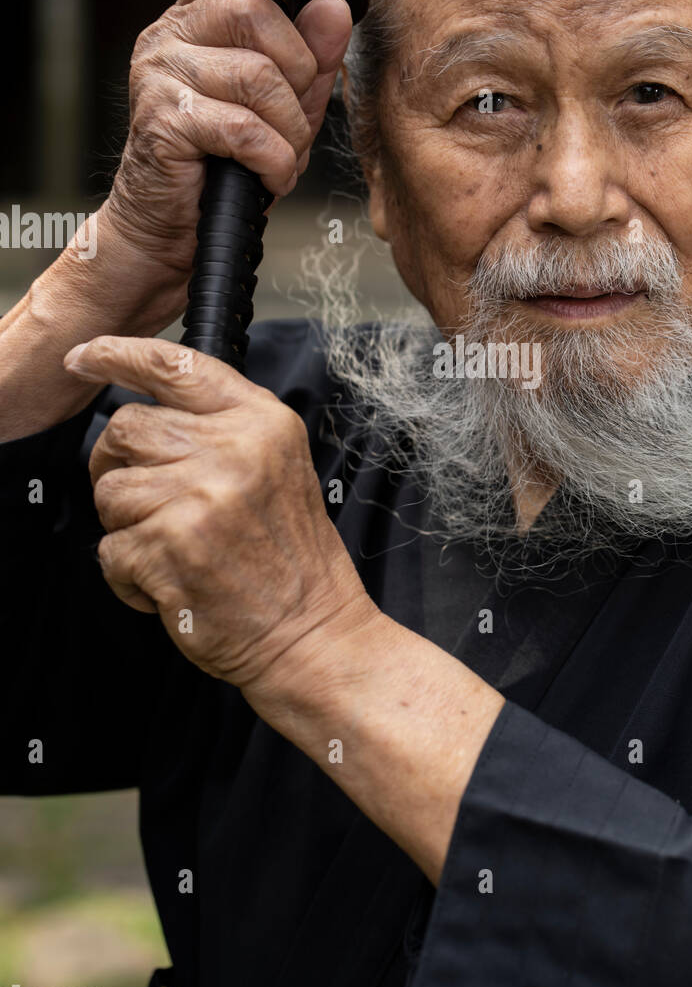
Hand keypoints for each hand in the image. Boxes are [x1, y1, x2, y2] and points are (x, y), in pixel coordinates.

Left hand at [64, 335, 375, 692]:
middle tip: (144, 500)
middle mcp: (232, 450)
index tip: (85, 360)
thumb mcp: (278, 467)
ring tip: (170, 548)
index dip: (118, 355)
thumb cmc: (291, 558)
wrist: (311, 631)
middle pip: (126, 426)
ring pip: (109, 489)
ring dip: (126, 525)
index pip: (176, 366)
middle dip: (118, 464)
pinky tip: (169, 583)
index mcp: (260, 423)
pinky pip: (109, 548)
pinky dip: (128, 575)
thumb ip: (222, 429)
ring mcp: (200, 497)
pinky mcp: (170, 547)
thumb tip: (145, 409)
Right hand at [103, 0, 353, 295]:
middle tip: (294, 118)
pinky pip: (245, 128)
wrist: (172, 228)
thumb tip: (334, 7)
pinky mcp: (163, 121)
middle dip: (298, 70)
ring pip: (257, 76)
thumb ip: (309, 57)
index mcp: (193, 23)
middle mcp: (168, 39)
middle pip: (254, 14)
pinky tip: (266, 176)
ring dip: (289, 128)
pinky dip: (273, 160)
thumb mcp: (282, 106)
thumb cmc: (225, 164)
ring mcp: (159, 77)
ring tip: (279, 157)